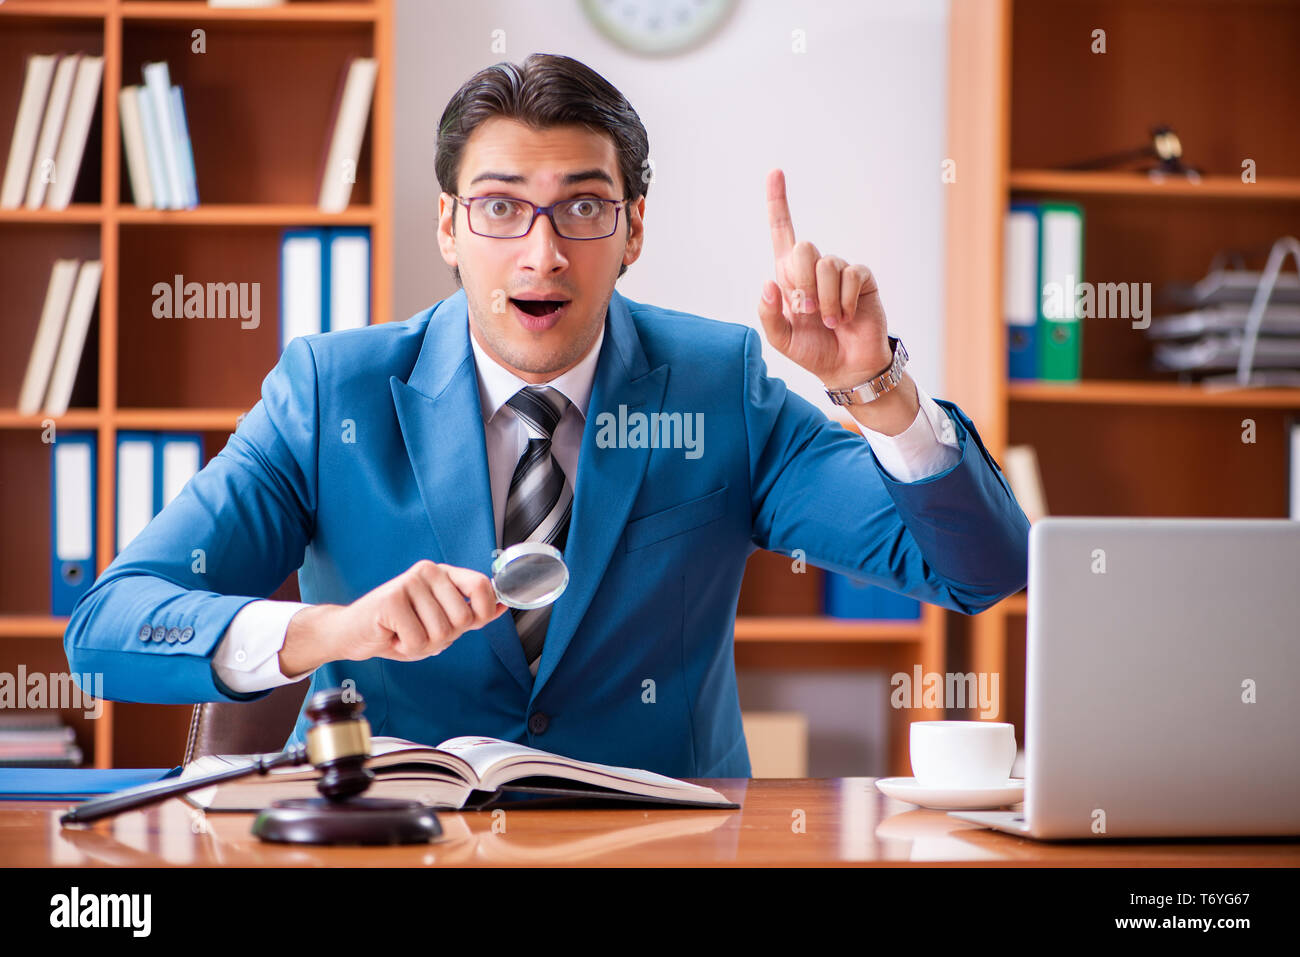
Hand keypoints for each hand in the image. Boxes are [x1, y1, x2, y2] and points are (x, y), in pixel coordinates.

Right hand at [279, 560, 507, 674]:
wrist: (351, 633)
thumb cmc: (396, 628)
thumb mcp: (440, 621)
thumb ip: (471, 613)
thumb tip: (503, 606)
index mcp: (443, 573)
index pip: (481, 587)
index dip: (480, 615)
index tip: (463, 624)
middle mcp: (428, 571)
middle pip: (462, 620)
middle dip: (443, 638)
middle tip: (419, 631)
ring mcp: (409, 582)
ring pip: (440, 634)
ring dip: (422, 645)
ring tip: (403, 633)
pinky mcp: (391, 600)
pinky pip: (417, 640)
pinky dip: (405, 648)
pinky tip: (391, 636)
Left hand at [756, 168, 892, 389]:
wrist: (845, 368)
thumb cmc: (812, 350)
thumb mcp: (781, 338)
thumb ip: (768, 314)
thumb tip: (768, 283)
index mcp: (790, 275)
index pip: (782, 232)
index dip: (778, 202)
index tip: (775, 172)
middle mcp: (814, 268)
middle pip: (803, 248)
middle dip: (801, 283)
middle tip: (806, 312)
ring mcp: (839, 272)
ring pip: (827, 266)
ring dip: (824, 299)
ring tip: (829, 322)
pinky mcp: (862, 279)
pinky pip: (851, 276)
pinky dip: (844, 301)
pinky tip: (845, 317)